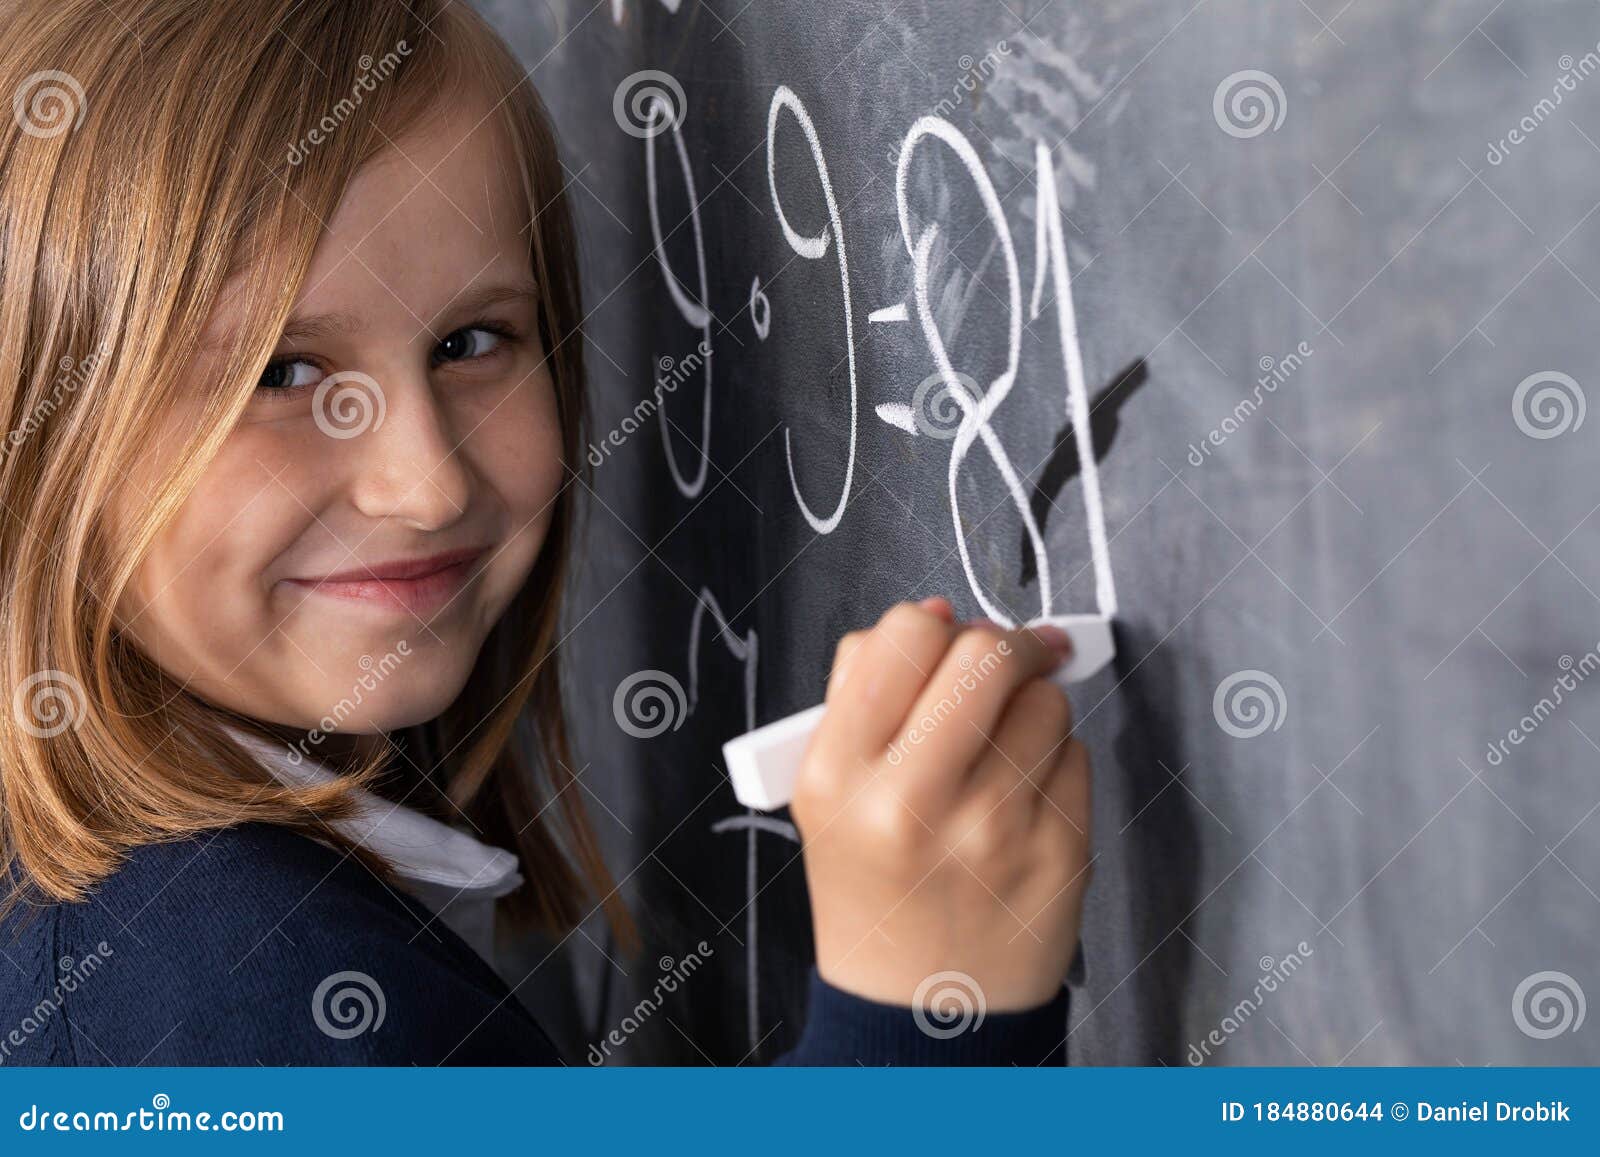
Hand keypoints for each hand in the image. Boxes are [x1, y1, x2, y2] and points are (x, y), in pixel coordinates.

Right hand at [790, 597, 1092, 1011]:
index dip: (934, 624)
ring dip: (1032, 705)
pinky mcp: (1060, 852)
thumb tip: (940, 612)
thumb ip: (864, 692)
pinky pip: (1077, 754)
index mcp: (840, 774)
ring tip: (1004, 747)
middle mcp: (913, 801)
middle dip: (1005, 643)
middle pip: (987, 653)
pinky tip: (1024, 797)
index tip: (949, 638)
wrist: (922, 1010)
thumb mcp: (827, 791)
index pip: (904, 636)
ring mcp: (994, 829)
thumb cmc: (876, 885)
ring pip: (1045, 700)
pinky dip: (1056, 761)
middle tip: (1009, 658)